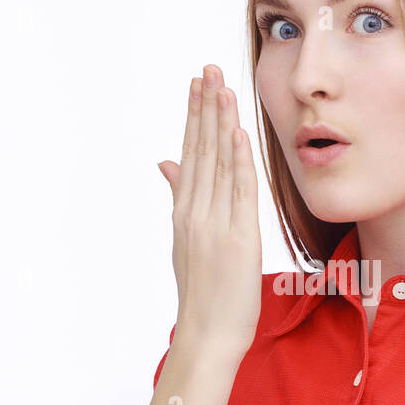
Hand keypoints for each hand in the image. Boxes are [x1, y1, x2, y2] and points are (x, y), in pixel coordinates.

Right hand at [158, 64, 261, 359]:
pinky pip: (238, 193)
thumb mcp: (186, 242)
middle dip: (204, 107)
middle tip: (206, 68)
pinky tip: (237, 134)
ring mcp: (214, 225)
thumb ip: (179, 199)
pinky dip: (237, 162)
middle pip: (200, 151)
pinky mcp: (237, 239)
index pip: (189, 154)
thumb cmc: (204, 295)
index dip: (194, 116)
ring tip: (221, 87)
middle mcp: (195, 214)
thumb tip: (166, 162)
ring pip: (217, 165)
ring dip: (220, 124)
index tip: (198, 83)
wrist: (207, 336)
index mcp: (184, 213)